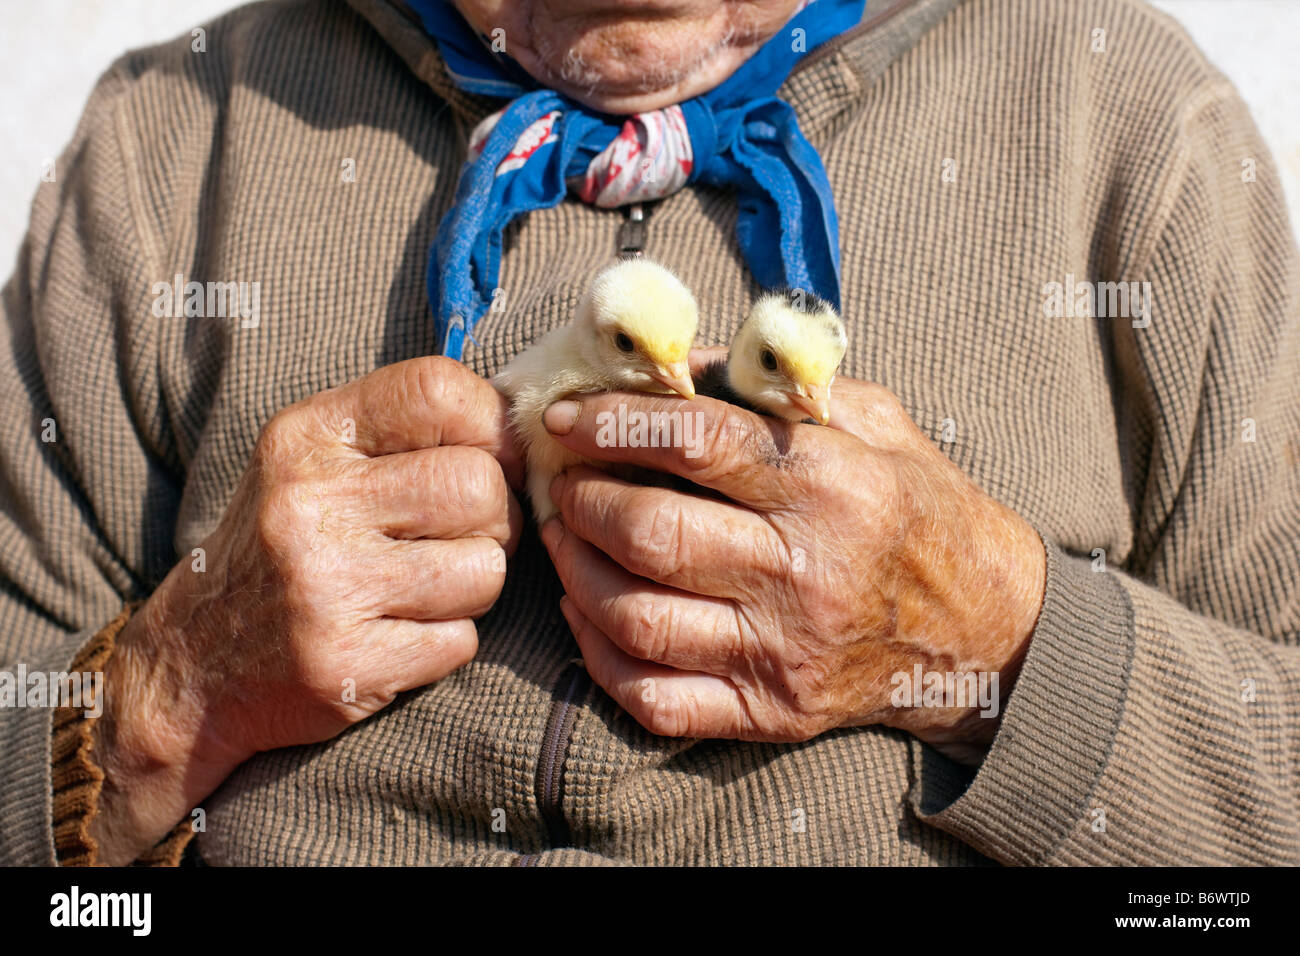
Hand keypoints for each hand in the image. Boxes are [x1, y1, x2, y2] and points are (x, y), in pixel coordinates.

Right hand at [89, 357, 522, 863]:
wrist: (193, 664)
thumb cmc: (285, 547)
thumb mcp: (318, 462)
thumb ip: (406, 432)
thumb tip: (524, 428)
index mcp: (308, 437)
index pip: (436, 390)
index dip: (493, 423)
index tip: (496, 457)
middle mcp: (308, 504)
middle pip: (479, 486)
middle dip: (497, 518)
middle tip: (466, 537)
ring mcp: (323, 586)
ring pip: (485, 569)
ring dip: (475, 585)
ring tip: (426, 587)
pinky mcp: (344, 663)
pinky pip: (461, 640)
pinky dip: (447, 642)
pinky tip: (400, 635)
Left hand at [538, 355, 1044, 761]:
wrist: (986, 631)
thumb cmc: (919, 512)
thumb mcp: (875, 423)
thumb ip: (778, 388)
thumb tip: (673, 364)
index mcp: (832, 485)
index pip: (695, 440)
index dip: (612, 422)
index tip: (566, 417)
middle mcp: (806, 571)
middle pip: (651, 533)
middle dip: (582, 500)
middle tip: (562, 482)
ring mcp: (785, 650)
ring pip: (637, 618)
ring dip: (574, 573)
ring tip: (562, 539)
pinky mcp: (772, 711)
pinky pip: (656, 697)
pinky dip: (599, 657)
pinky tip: (586, 614)